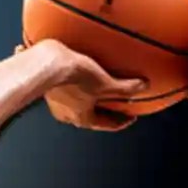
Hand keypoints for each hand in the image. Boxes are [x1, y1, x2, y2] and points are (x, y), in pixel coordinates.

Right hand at [16, 41, 146, 130]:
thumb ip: (125, 88)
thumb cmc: (72, 77)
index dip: (121, 121)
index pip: (107, 124)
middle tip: (115, 100)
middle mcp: (67, 114)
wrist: (44, 63)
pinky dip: (71, 83)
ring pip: (75, 101)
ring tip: (94, 83)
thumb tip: (143, 87)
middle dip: (103, 107)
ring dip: (86, 95)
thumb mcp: (105, 83)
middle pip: (90, 114)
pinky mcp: (46, 86)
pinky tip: (72, 70)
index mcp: (82, 118)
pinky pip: (62, 87)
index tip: (130, 116)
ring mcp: (54, 101)